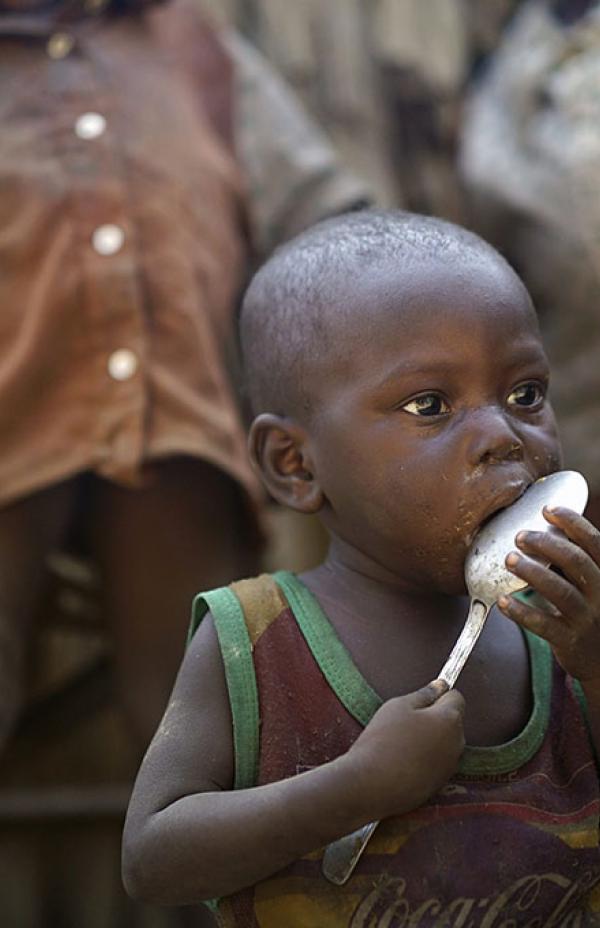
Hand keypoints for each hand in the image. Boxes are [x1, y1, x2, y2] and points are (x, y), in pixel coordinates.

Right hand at [345, 681, 464, 820]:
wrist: (371, 785)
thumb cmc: (383, 740)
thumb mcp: (398, 706)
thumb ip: (424, 694)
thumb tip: (440, 686)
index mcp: (449, 720)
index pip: (456, 697)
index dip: (439, 695)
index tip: (421, 700)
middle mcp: (457, 744)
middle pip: (452, 722)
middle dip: (435, 718)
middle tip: (406, 722)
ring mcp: (450, 767)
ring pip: (444, 744)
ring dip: (431, 740)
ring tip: (402, 744)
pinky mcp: (440, 785)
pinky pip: (437, 763)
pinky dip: (425, 760)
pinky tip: (403, 762)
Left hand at [498, 506, 599, 684]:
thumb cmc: (587, 611)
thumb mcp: (591, 584)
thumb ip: (574, 561)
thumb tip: (541, 526)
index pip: (594, 542)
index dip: (572, 522)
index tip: (547, 509)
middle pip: (576, 562)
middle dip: (546, 544)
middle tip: (520, 536)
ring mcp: (587, 618)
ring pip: (561, 591)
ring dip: (533, 572)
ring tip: (510, 560)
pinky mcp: (570, 640)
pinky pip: (544, 624)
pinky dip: (522, 611)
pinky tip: (503, 601)